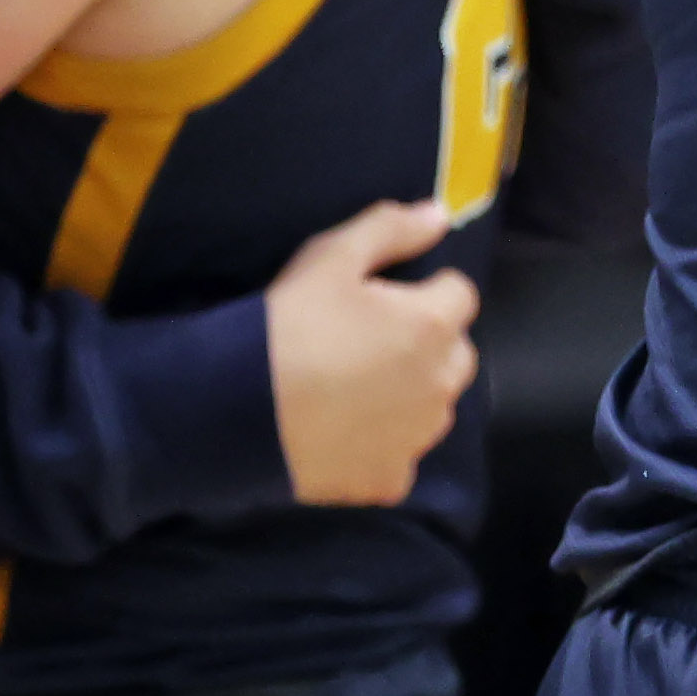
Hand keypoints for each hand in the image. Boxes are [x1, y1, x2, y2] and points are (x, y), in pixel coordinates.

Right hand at [262, 198, 482, 506]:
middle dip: (429, 344)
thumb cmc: (288, 323)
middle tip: (372, 341)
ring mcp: (418, 438)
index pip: (460, 294)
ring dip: (414, 395)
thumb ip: (392, 229)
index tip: (383, 297)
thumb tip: (441, 215)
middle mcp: (440, 385)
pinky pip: (402, 459)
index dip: (425, 290)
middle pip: (457, 354)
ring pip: (436, 408)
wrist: (237, 408)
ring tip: (359, 388)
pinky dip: (384, 448)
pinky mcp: (390, 480)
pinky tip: (347, 435)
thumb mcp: (331, 257)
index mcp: (432, 325)